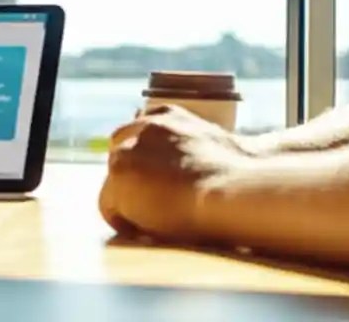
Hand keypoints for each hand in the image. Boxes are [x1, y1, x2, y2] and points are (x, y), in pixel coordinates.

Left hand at [99, 104, 250, 243]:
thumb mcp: (218, 146)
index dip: (143, 155)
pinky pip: (108, 205)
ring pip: (113, 177)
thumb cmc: (240, 175)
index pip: (140, 128)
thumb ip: (197, 148)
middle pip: (119, 145)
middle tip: (144, 197)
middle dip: (128, 168)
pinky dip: (122, 219)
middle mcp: (144, 127)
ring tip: (146, 218)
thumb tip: (200, 166)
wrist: (233, 189)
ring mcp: (128, 152)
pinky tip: (142, 232)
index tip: (151, 174)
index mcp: (169, 115)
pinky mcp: (119, 179)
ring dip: (125, 195)